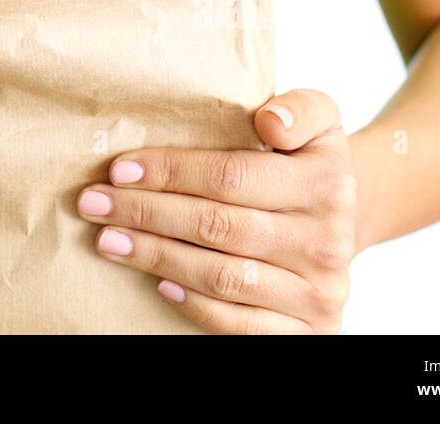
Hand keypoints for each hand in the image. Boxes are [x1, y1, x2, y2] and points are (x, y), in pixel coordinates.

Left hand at [78, 89, 355, 333]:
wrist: (345, 220)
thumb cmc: (306, 161)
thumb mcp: (318, 118)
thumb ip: (299, 108)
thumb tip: (269, 121)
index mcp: (327, 183)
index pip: (231, 176)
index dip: (170, 172)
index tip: (119, 168)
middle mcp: (327, 241)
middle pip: (217, 226)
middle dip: (146, 213)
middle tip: (94, 203)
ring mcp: (319, 292)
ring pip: (222, 276)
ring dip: (156, 257)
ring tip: (108, 239)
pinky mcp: (310, 331)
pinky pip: (242, 326)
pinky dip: (196, 305)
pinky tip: (159, 283)